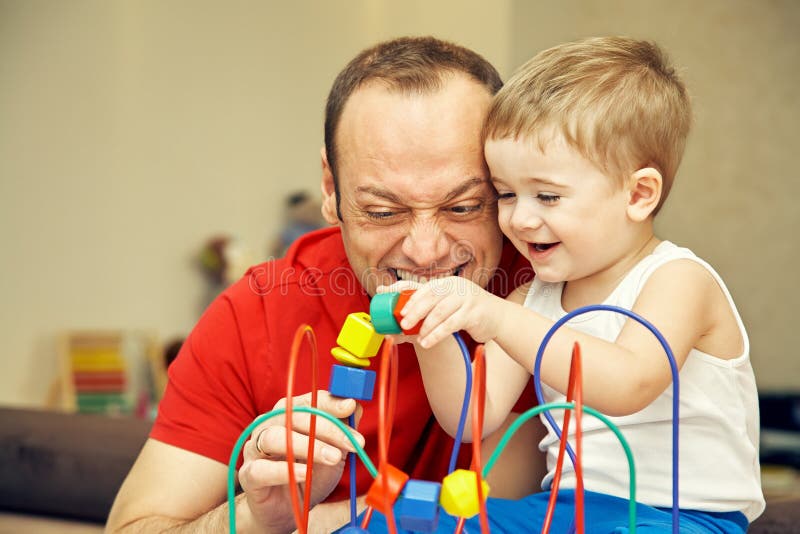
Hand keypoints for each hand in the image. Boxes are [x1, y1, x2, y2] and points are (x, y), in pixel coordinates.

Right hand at [237, 390, 363, 532]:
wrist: (286, 509)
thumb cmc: (309, 474)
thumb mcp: (333, 451)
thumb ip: (342, 429)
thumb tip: (355, 405)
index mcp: (289, 414)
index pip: (309, 400)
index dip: (330, 403)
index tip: (350, 407)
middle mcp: (269, 425)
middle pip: (294, 416)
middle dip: (328, 428)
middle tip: (353, 443)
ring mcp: (255, 449)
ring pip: (274, 437)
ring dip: (307, 446)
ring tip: (333, 458)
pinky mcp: (248, 475)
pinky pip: (261, 469)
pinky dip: (283, 471)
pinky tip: (304, 474)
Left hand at [381, 276, 499, 347]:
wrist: (498, 317)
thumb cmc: (468, 313)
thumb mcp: (449, 306)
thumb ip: (429, 310)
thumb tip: (399, 325)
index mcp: (445, 283)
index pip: (419, 285)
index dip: (400, 289)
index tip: (382, 293)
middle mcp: (455, 286)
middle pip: (429, 297)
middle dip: (413, 310)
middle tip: (402, 323)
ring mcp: (465, 298)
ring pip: (440, 312)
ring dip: (425, 326)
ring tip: (417, 338)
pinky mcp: (473, 312)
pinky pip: (451, 324)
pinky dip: (436, 334)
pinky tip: (427, 342)